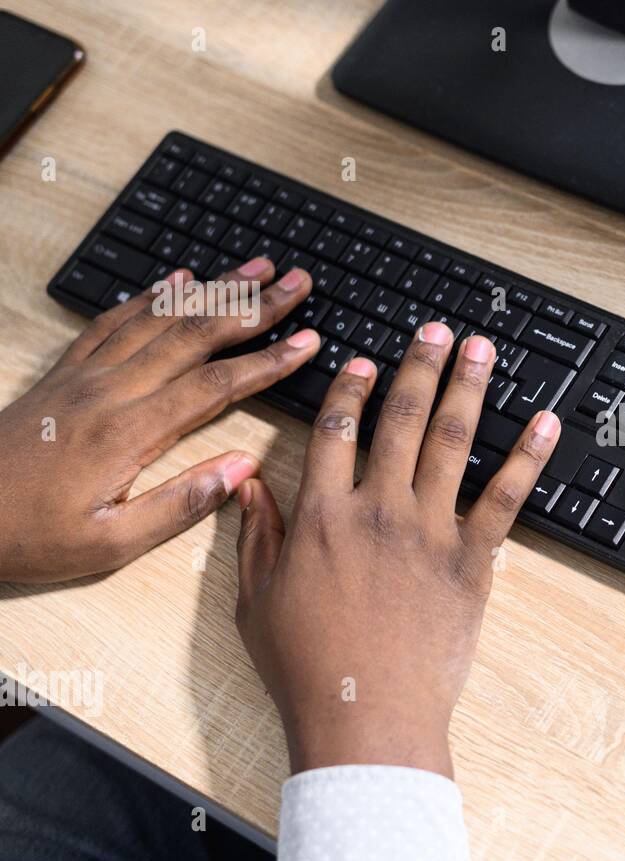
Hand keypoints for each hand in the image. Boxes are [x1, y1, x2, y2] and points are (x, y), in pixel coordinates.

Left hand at [0, 258, 317, 582]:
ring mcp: (85, 376)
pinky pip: (114, 320)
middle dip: (254, 305)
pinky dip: (151, 295)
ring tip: (256, 267)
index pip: (216, 386)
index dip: (268, 362)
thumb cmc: (28, 535)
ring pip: (160, 318)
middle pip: (196, 335)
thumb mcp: (109, 543)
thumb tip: (242, 466)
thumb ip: (180, 503)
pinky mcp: (65, 373)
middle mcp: (110, 391)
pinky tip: (178, 278)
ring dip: (214, 288)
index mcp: (129, 433)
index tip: (309, 343)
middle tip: (298, 282)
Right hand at [234, 323, 559, 777]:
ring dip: (468, 388)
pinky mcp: (472, 560)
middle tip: (435, 330)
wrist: (366, 714)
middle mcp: (378, 510)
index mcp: (322, 515)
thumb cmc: (307, 667)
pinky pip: (505, 497)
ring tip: (481, 349)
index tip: (362, 362)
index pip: (336, 431)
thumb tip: (249, 484)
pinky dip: (527, 457)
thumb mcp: (256, 602)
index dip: (350, 390)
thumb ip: (255, 537)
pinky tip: (545, 422)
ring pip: (451, 441)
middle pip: (400, 420)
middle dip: (418, 367)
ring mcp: (430, 530)